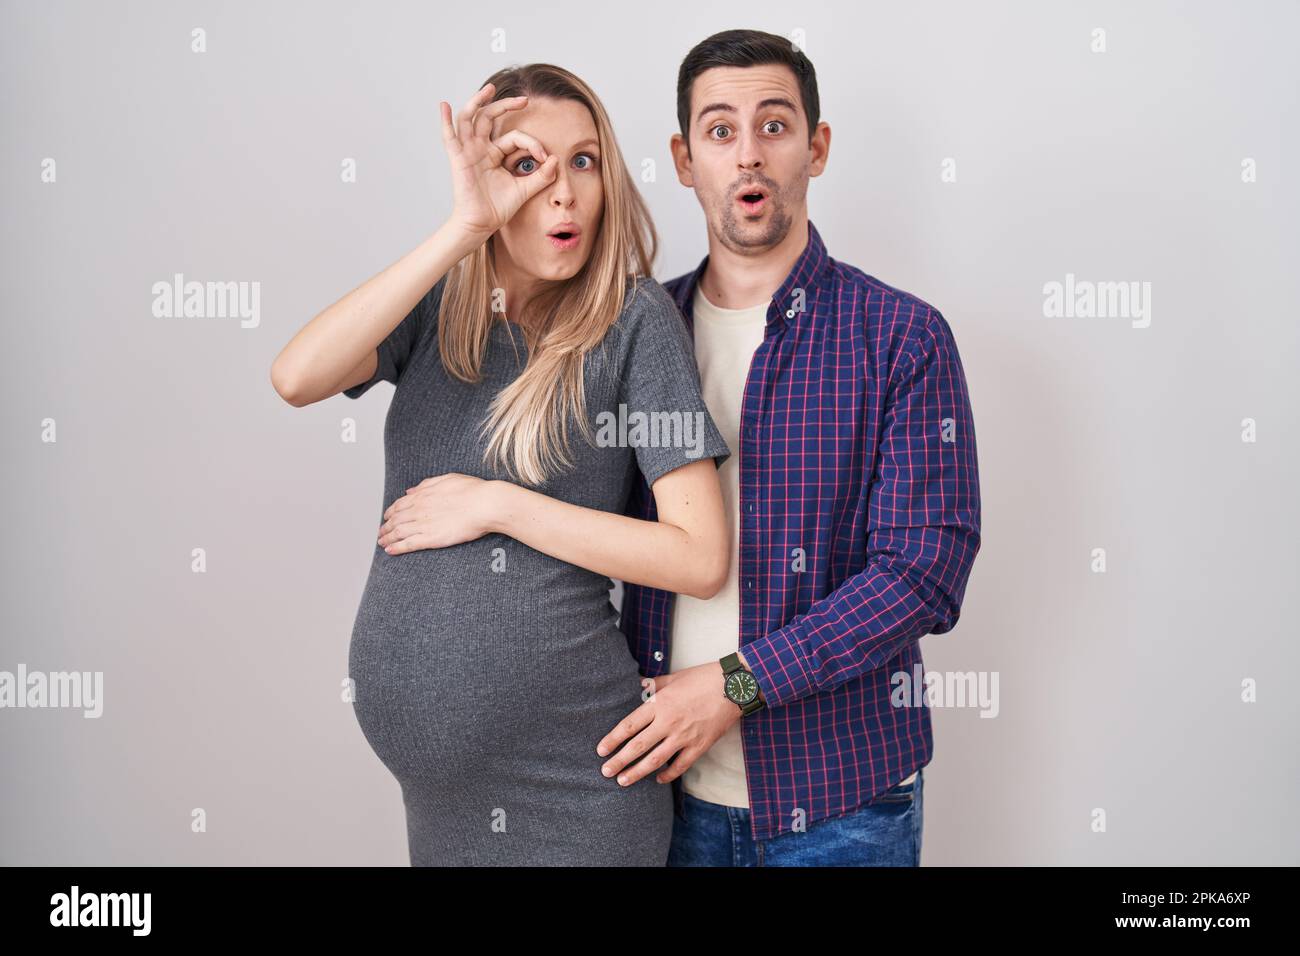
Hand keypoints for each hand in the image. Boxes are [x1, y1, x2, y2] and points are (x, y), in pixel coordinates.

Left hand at [377, 474, 498, 552]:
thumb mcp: (448, 479)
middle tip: (381, 533)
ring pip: (398, 532)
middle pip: (395, 519)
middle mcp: (419, 509)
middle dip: (386, 527)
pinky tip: (390, 551)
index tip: (387, 517)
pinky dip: (396, 548)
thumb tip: (410, 490)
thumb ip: (426, 484)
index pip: (399, 504)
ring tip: (382, 543)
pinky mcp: (431, 538)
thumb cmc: (473, 490)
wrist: (485, 504)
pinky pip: (408, 544)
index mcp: (423, 494)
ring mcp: (423, 524)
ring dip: (387, 538)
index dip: (391, 512)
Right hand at [440, 82, 558, 241]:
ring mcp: (468, 151)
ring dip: (477, 102)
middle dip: (506, 106)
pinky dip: (445, 121)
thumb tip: (556, 159)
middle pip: (489, 118)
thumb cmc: (499, 208)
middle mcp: (480, 148)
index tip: (545, 157)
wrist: (482, 224)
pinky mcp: (458, 159)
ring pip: (470, 119)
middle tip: (524, 99)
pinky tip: (443, 105)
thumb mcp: (526, 189)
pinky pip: (449, 137)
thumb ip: (542, 175)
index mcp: (495, 154)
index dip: (532, 143)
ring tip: (488, 89)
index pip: (514, 137)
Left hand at [595, 661, 741, 785]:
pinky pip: (680, 765)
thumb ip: (652, 685)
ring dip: (637, 772)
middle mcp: (668, 722)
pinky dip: (667, 774)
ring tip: (623, 781)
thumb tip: (637, 685)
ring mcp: (684, 736)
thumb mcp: (673, 677)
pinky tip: (658, 779)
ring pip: (655, 759)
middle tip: (605, 771)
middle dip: (619, 761)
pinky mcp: (699, 746)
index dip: (613, 739)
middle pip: (637, 746)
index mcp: (659, 703)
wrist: (733, 686)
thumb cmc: (702, 678)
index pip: (629, 725)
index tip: (601, 750)